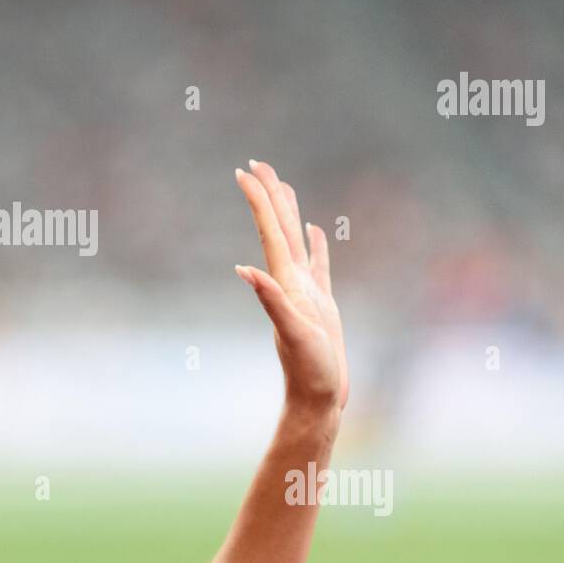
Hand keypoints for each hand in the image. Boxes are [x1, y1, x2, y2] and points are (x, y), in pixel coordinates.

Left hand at [233, 160, 348, 413]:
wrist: (318, 398)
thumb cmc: (308, 369)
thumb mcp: (292, 333)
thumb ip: (270, 300)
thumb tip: (243, 270)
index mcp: (284, 281)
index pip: (269, 231)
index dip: (257, 200)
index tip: (243, 170)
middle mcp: (289, 281)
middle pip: (279, 228)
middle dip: (269, 195)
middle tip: (258, 164)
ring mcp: (305, 291)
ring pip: (296, 240)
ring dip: (289, 213)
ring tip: (283, 186)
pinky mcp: (320, 303)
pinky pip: (318, 264)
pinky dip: (316, 244)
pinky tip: (315, 231)